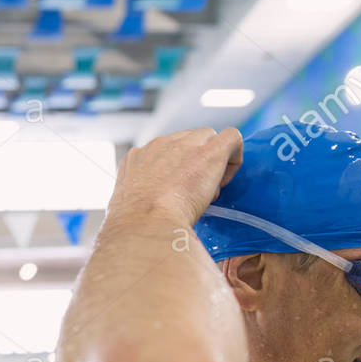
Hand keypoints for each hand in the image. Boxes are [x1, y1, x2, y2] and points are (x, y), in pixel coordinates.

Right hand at [108, 127, 242, 226]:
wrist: (148, 222)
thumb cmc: (138, 223)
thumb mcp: (127, 205)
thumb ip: (140, 197)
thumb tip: (153, 205)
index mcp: (139, 157)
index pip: (164, 153)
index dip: (177, 170)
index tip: (178, 192)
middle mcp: (160, 145)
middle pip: (187, 141)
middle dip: (195, 163)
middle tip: (195, 193)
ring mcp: (185, 144)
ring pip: (207, 137)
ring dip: (212, 160)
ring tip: (208, 191)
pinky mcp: (210, 151)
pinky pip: (232, 138)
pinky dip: (234, 155)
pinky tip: (226, 178)